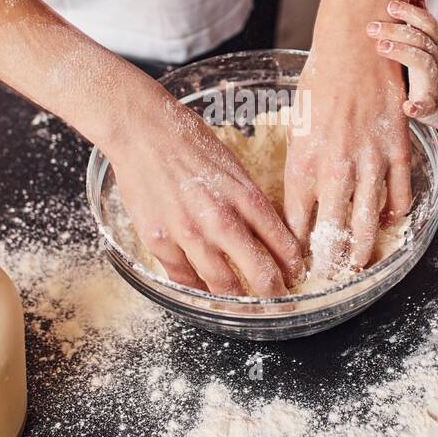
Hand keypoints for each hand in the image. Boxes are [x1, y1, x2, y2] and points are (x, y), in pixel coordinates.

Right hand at [106, 88, 304, 296]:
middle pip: (261, 274)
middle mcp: (221, 219)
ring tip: (244, 306)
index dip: (294, 268)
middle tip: (279, 303)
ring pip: (223, 286)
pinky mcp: (160, 241)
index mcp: (245, 196)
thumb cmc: (187, 140)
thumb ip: (249, 200)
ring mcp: (189, 234)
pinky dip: (199, 291)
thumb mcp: (232, 165)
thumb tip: (266, 231)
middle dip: (275, 294)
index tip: (296, 277)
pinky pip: (185, 280)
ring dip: (238, 301)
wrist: (141, 130)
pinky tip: (206, 294)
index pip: (283, 245)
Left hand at [284, 29, 411, 269]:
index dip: (296, 245)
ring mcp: (369, 160)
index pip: (296, 219)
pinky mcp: (398, 150)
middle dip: (329, 260)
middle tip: (330, 277)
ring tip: (359, 266)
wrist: (356, 44)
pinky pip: (399, 194)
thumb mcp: (298, 123)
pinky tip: (386, 222)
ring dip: (362, 249)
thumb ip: (302, 162)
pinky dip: (393, 214)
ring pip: (367, 221)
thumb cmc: (321, 79)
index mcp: (302, 160)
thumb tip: (303, 195)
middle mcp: (334, 167)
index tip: (296, 261)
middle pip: (331, 230)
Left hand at [368, 0, 437, 128]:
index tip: (390, 5)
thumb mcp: (432, 42)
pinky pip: (426, 105)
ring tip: (381, 48)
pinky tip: (406, 107)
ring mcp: (435, 80)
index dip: (410, 12)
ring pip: (422, 62)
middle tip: (372, 26)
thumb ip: (421, 21)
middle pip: (419, 38)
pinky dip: (417, 106)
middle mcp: (436, 58)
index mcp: (434, 44)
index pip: (426, 22)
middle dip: (396, 30)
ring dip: (402, 54)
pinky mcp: (432, 104)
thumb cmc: (437, 69)